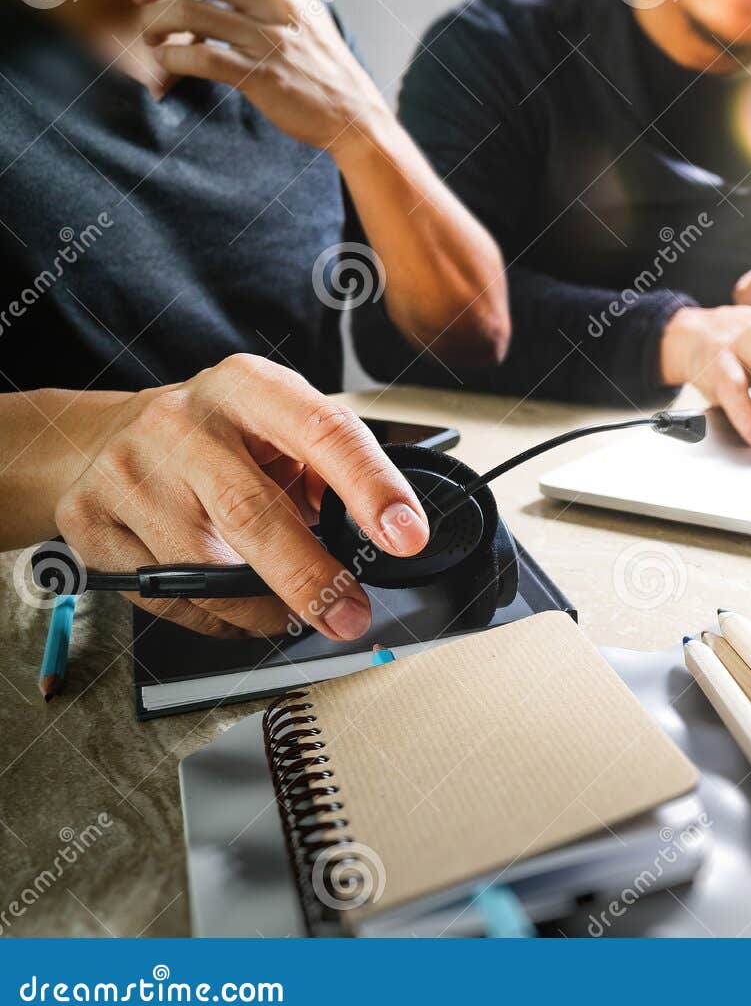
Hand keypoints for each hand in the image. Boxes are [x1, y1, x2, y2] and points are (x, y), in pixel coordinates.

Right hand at [51, 355, 428, 639]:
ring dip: (265, 608)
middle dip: (313, 578)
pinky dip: (217, 617)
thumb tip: (381, 532)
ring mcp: (128, 473)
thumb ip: (327, 469)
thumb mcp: (274, 426)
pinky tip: (233, 604)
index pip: (323, 432)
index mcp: (247, 388)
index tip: (407, 535)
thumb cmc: (213, 438)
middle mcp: (183, 423)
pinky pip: (169, 598)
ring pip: (208, 571)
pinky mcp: (89, 523)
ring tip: (294, 611)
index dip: (371, 487)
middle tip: (351, 614)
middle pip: (254, 515)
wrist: (98, 440)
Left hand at [124, 0, 388, 155]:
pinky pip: (199, 58)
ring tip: (150, 34)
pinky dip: (171, 59)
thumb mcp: (302, 1)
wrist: (353, 114)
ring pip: (189, 12)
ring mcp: (271, 38)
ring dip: (154, 21)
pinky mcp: (262, 76)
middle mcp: (277, 1)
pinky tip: (167, 62)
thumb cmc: (319, 58)